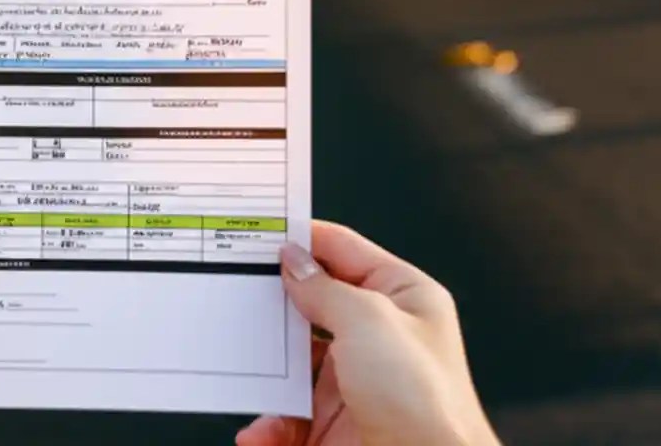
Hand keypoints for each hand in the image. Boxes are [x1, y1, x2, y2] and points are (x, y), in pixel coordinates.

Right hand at [236, 221, 499, 445]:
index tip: (258, 234)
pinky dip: (269, 426)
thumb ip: (324, 288)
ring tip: (243, 376)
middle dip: (272, 308)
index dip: (302, 239)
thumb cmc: (426, 403)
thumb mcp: (369, 323)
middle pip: (310, 306)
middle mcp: (379, 337)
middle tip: (233, 296)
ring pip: (291, 364)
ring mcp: (355, 382)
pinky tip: (261, 433)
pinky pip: (289, 416)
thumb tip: (293, 261)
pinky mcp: (336, 425)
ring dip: (264, 375)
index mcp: (402, 298)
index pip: (342, 251)